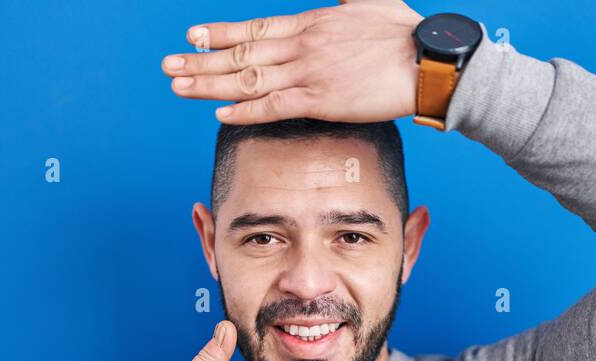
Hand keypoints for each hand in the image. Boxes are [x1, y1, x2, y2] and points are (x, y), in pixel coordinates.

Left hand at [162, 0, 423, 123]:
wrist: (427, 61)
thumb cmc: (405, 33)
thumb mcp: (369, 1)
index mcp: (310, 23)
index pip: (254, 27)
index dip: (220, 33)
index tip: (193, 36)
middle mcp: (302, 47)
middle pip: (241, 53)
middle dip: (201, 60)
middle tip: (168, 66)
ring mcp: (309, 74)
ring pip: (249, 79)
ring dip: (211, 85)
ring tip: (179, 87)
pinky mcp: (322, 101)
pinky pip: (274, 107)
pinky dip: (246, 111)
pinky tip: (221, 114)